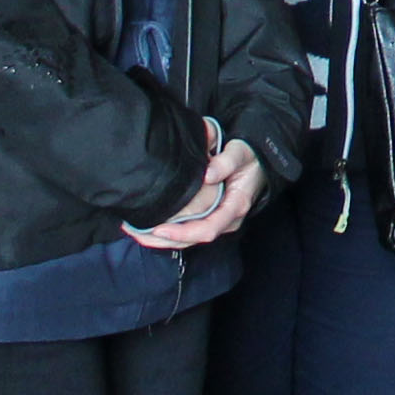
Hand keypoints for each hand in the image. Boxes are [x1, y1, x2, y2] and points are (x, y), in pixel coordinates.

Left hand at [126, 130, 268, 249]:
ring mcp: (219, 222)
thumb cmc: (248, 157)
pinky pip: (189, 231)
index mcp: (236, 206)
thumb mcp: (241, 153)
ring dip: (163, 240)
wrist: (258, 162)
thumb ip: (226, 161)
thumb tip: (207, 175)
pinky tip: (148, 228)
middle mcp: (227, 220)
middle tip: (137, 234)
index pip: (209, 228)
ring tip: (136, 233)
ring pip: (190, 239)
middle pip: (195, 239)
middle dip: (165, 241)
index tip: (160, 229)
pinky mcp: (210, 219)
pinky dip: (169, 233)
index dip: (183, 233)